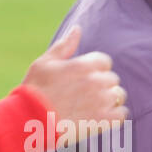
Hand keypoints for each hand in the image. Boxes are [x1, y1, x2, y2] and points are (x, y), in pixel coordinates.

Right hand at [22, 24, 127, 142]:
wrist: (29, 122)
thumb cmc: (34, 91)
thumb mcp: (44, 63)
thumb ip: (64, 46)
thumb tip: (77, 29)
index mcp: (83, 65)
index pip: (104, 61)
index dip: (96, 69)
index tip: (84, 79)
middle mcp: (95, 81)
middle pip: (112, 79)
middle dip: (102, 85)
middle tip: (86, 95)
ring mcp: (101, 101)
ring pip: (119, 95)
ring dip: (110, 100)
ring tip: (94, 107)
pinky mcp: (103, 121)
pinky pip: (122, 114)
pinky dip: (115, 115)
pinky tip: (102, 117)